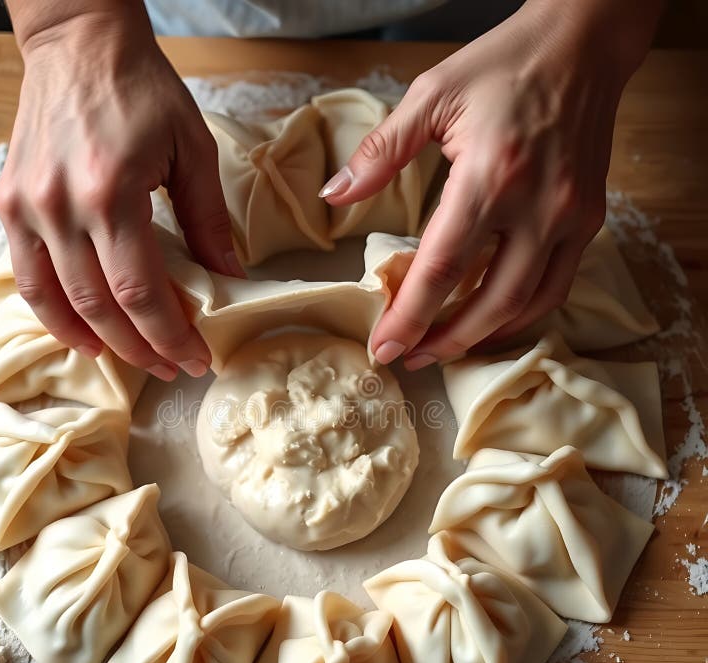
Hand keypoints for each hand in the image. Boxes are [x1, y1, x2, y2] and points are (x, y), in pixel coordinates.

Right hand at [0, 6, 242, 379]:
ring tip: (133, 359)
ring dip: (98, 341)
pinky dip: (55, 314)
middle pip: (101, 306)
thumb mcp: (192, 151)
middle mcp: (60, 206)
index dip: (170, 335)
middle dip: (142, 347)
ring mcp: (27, 207)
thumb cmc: (142, 91)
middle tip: (173, 366)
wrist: (80, 46)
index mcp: (111, 192)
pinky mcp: (10, 203)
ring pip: (59, 302)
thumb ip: (207, 222)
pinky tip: (82, 332)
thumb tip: (227, 280)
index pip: (141, 292)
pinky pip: (28, 278)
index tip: (196, 358)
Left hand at [321, 0, 661, 368]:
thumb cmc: (503, 65)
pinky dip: (520, 313)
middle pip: (489, 302)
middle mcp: (536, 206)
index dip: (410, 315)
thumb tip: (334, 195)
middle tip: (411, 358)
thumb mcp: (431, 96)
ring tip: (444, 348)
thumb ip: (380, 152)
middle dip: (445, 341)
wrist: (581, 44)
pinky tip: (490, 319)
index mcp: (490, 176)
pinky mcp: (587, 220)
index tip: (384, 347)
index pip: (443, 268)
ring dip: (484, 336)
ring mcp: (569, 217)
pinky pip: (555, 286)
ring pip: (527, 304)